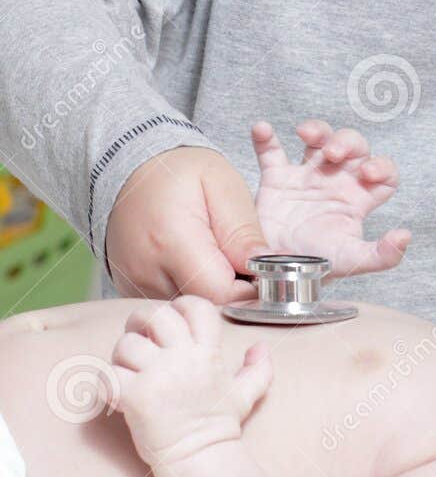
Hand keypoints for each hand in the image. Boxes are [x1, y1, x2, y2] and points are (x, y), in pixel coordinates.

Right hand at [105, 148, 266, 302]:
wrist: (131, 169)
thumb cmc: (181, 171)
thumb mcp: (221, 184)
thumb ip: (242, 229)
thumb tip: (264, 267)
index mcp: (172, 241)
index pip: (220, 293)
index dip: (247, 289)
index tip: (256, 271)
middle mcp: (146, 270)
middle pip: (204, 305)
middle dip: (229, 291)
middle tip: (235, 260)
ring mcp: (134, 283)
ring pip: (187, 308)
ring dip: (208, 292)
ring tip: (212, 257)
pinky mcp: (130, 288)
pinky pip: (169, 303)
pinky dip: (188, 291)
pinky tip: (193, 264)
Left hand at [109, 294, 271, 468]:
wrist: (200, 460)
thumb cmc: (218, 427)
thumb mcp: (245, 395)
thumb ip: (257, 369)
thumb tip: (262, 347)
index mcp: (207, 352)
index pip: (195, 306)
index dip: (181, 306)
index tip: (173, 319)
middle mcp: (182, 358)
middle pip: (155, 316)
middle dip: (140, 321)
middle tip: (138, 336)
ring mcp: (157, 376)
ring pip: (126, 344)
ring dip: (121, 356)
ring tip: (126, 371)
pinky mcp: (135, 397)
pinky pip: (107, 375)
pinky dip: (105, 381)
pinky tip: (114, 391)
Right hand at [250, 119, 410, 275]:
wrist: (274, 274)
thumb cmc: (316, 266)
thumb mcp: (351, 260)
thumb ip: (381, 255)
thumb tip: (405, 236)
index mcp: (358, 199)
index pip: (383, 172)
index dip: (381, 166)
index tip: (369, 172)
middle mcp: (336, 182)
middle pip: (353, 147)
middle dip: (346, 142)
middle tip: (334, 154)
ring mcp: (306, 177)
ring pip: (318, 140)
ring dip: (317, 131)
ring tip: (307, 135)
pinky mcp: (277, 179)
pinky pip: (271, 152)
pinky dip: (265, 139)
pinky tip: (262, 129)